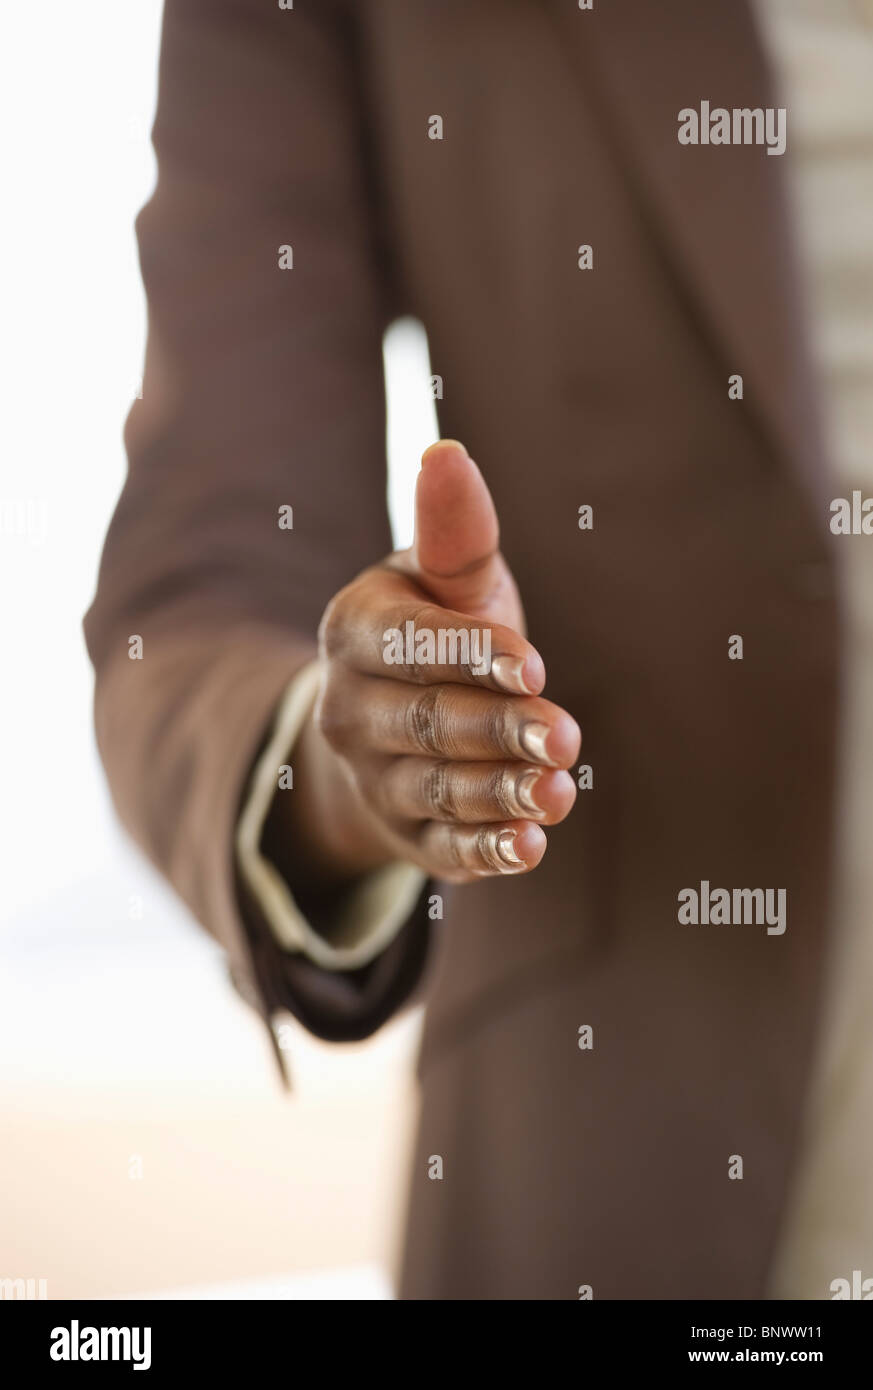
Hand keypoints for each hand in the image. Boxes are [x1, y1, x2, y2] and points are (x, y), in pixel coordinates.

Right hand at [268, 441, 579, 890]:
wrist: (389, 721)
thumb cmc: (437, 632)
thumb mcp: (444, 583)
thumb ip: (456, 535)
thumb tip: (447, 453)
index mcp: (356, 630)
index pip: (409, 644)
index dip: (472, 655)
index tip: (534, 666)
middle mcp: (349, 707)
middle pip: (427, 721)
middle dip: (499, 729)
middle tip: (565, 737)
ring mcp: (372, 776)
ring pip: (436, 788)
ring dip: (500, 794)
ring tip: (559, 793)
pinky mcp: (404, 833)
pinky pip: (442, 847)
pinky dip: (485, 850)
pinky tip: (531, 846)